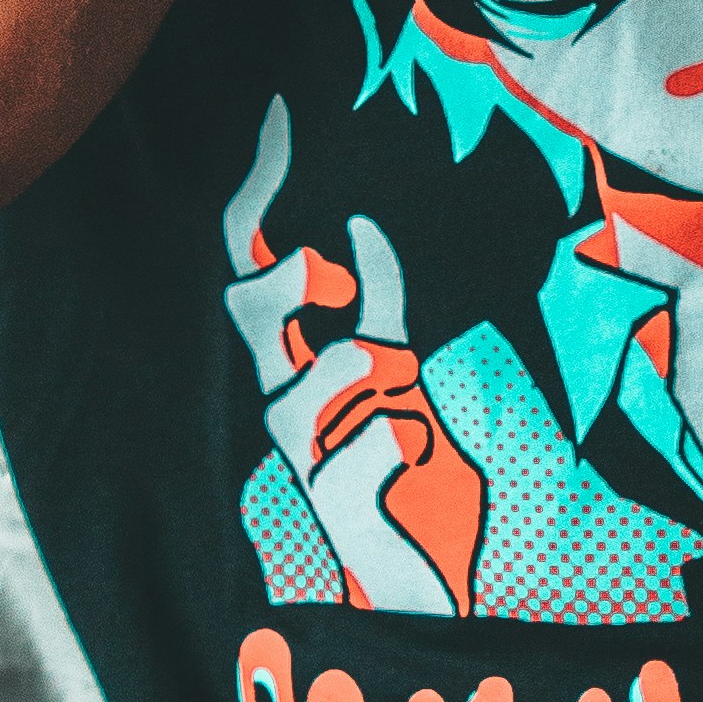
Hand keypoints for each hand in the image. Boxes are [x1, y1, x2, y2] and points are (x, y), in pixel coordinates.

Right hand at [220, 97, 483, 613]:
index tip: (277, 121)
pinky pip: (359, 445)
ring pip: (320, 376)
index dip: (260, 193)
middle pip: (246, 309)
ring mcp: (297, 454)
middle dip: (284, 285)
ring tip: (414, 425)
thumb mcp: (407, 369)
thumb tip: (360, 231)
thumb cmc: (424, 472)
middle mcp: (282, 403)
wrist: (457, 580)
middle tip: (332, 283)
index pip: (253, 266)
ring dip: (379, 386)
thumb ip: (380, 305)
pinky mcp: (327, 506)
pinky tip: (410, 467)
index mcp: (296, 362)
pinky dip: (396, 447)